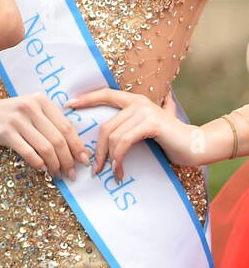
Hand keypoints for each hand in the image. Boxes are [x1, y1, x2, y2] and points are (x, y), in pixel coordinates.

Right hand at [0, 93, 89, 178]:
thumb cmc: (9, 116)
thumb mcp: (31, 111)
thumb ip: (50, 123)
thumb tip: (75, 149)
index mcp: (41, 100)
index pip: (66, 127)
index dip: (77, 146)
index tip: (83, 161)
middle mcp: (30, 107)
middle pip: (58, 139)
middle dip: (68, 160)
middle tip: (71, 173)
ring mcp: (17, 119)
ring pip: (45, 148)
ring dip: (55, 165)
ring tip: (58, 174)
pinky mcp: (5, 132)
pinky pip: (28, 152)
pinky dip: (39, 164)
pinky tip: (42, 169)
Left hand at [69, 89, 196, 177]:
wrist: (198, 146)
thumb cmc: (172, 139)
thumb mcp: (150, 126)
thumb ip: (136, 119)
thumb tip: (117, 126)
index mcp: (135, 100)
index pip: (105, 94)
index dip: (86, 99)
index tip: (68, 106)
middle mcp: (138, 102)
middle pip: (105, 126)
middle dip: (97, 149)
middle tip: (94, 167)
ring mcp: (145, 112)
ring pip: (114, 136)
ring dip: (108, 158)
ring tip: (108, 173)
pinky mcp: (151, 125)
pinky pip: (125, 142)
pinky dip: (119, 158)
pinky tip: (119, 171)